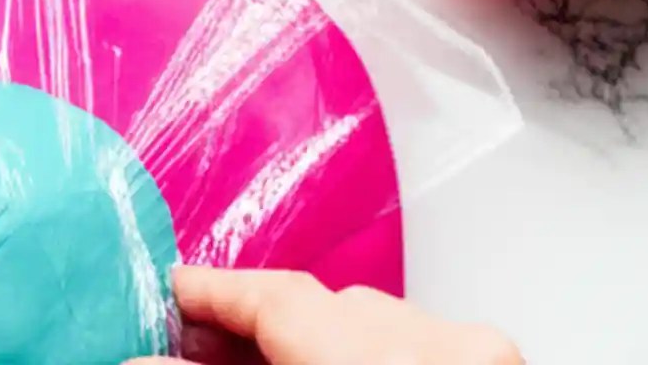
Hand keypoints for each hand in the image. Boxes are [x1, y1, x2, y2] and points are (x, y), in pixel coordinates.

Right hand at [131, 266, 523, 364]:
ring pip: (376, 322)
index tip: (173, 289)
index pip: (281, 297)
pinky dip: (369, 353)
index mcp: (377, 363)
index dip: (215, 291)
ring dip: (313, 340)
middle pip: (329, 306)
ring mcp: (480, 353)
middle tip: (192, 343)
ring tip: (252, 359)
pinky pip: (418, 341)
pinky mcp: (498, 364)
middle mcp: (445, 346)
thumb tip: (149, 360)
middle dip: (257, 322)